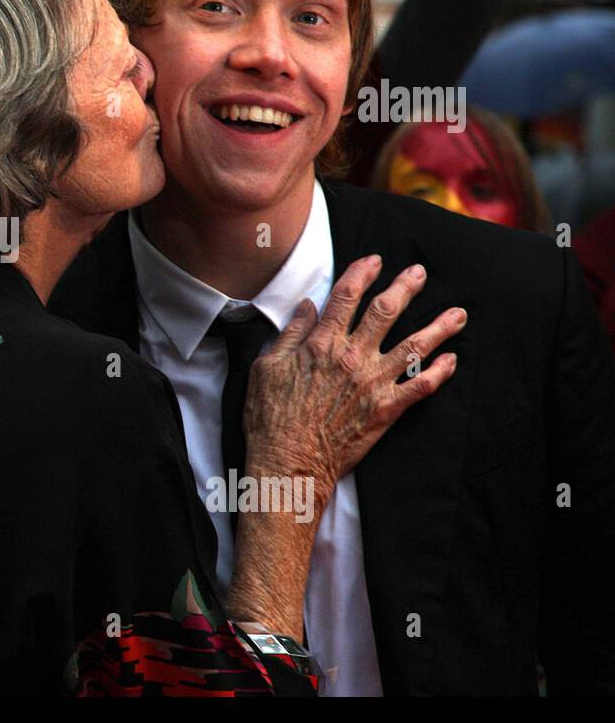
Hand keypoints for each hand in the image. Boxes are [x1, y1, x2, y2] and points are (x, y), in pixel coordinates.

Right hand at [244, 255, 465, 509]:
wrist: (287, 462)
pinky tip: (452, 360)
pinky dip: (439, 373)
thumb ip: (290, 334)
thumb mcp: (266, 367)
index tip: (374, 261)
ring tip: (457, 314)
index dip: (362, 274)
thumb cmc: (271, 416)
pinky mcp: (385, 410)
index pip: (346, 297)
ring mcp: (372, 384)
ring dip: (438, 327)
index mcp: (321, 344)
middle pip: (385, 312)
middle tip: (420, 273)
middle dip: (405, 288)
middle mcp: (351, 358)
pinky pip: (421, 387)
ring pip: (413, 347)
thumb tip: (306, 306)